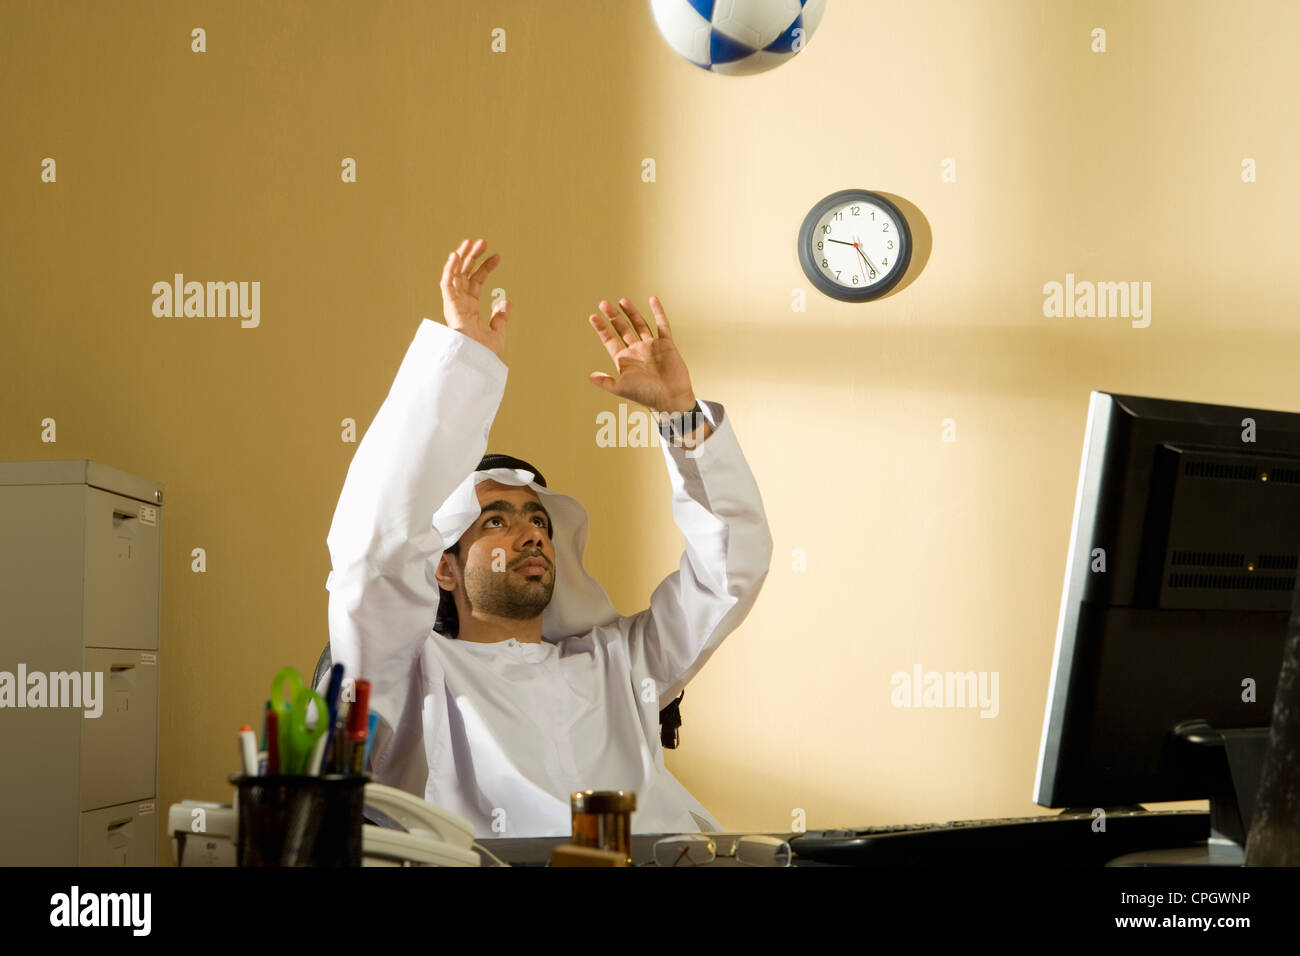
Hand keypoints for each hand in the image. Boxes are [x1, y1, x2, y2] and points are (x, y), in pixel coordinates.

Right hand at [440, 238, 509, 362]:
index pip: (476, 282)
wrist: (478, 365)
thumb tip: (506, 301)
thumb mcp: (497, 332)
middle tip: (483, 241)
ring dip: (461, 258)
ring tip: (470, 242)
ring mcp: (454, 306)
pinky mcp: (450, 308)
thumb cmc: (484, 355)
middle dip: (472, 257)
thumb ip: (500, 317)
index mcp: (469, 309)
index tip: (498, 256)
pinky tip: (456, 255)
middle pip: (464, 275)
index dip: (485, 268)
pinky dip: (450, 270)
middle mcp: (460, 305)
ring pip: (455, 275)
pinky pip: (447, 285)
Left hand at [587, 297, 695, 413]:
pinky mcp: (666, 344)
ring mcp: (651, 346)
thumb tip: (590, 377)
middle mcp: (637, 351)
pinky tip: (652, 299)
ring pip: (640, 324)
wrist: (670, 399)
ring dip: (631, 313)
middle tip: (603, 304)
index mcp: (624, 360)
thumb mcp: (621, 388)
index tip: (593, 317)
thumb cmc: (645, 396)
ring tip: (622, 301)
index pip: (610, 340)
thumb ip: (606, 382)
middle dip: (613, 317)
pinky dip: (658, 312)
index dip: (601, 329)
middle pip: (623, 329)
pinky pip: (662, 325)